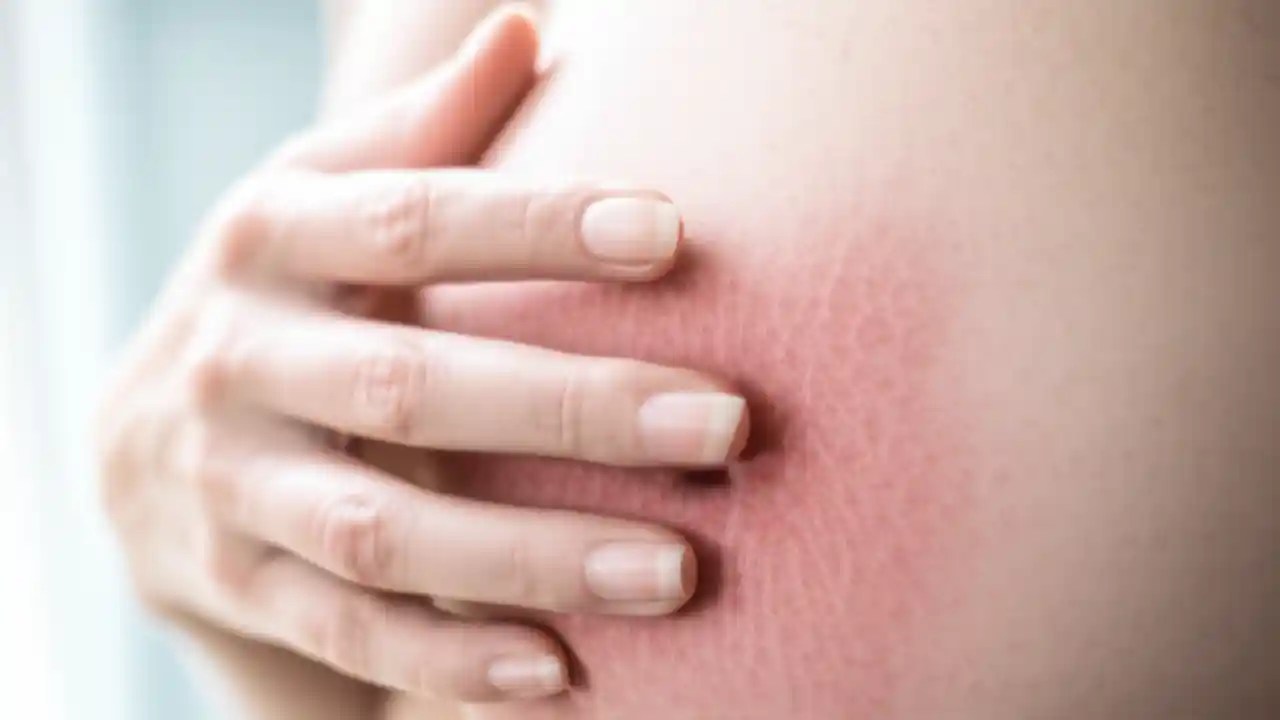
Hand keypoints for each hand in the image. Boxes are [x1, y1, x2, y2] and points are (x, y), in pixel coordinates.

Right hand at [96, 9, 747, 702]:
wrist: (146, 441)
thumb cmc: (294, 293)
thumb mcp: (326, 194)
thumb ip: (427, 130)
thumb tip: (529, 30)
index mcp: (271, 235)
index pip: (414, 218)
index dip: (539, 226)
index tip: (673, 234)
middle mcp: (239, 355)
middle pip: (413, 386)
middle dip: (573, 408)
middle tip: (723, 422)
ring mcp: (233, 481)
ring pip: (386, 531)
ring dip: (534, 557)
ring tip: (676, 571)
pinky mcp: (239, 580)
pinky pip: (348, 630)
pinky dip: (450, 657)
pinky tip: (564, 671)